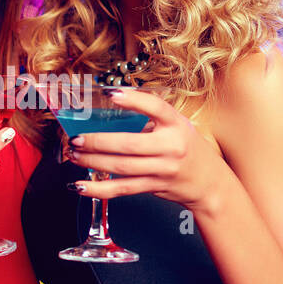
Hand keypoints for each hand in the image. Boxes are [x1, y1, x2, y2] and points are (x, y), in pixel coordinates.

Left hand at [66, 88, 229, 212]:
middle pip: (129, 144)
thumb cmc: (186, 148)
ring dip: (92, 162)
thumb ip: (149, 120)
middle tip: (75, 139)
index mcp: (176, 124)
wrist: (208, 182)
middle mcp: (171, 146)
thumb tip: (105, 114)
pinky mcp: (154, 187)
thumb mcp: (176, 126)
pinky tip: (81, 185)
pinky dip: (98, 189)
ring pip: (121, 167)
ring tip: (73, 155)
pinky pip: (122, 189)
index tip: (111, 94)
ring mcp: (163, 169)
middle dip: (97, 141)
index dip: (133, 100)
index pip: (156, 107)